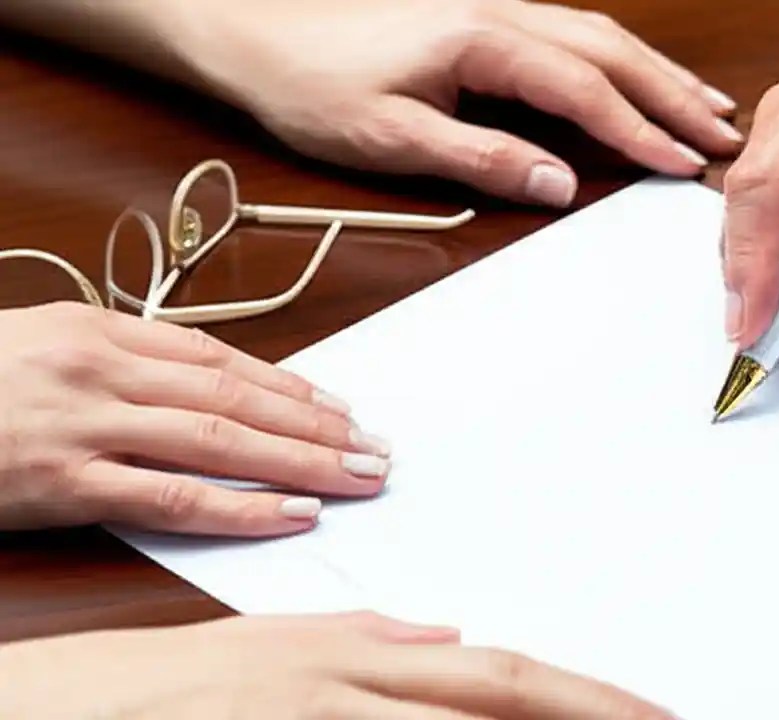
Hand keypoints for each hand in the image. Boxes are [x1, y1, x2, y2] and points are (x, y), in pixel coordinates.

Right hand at [0, 302, 391, 536]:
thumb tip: (210, 384)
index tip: (339, 409)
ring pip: (219, 441)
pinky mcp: (64, 483)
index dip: (289, 385)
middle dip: (316, 425)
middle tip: (374, 448)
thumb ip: (125, 361)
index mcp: (98, 328)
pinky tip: (291, 512)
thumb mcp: (46, 345)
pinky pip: (171, 497)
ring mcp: (84, 424)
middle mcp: (101, 368)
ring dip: (299, 460)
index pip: (219, 358)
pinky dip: (239, 507)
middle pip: (235, 397)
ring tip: (356, 476)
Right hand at [0, 611, 673, 719]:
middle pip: (496, 707)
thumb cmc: (160, 690)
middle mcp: (346, 696)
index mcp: (353, 658)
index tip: (648, 710)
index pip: (498, 673)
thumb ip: (362, 646)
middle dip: (591, 717)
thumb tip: (442, 640)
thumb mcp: (270, 651)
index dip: (584, 692)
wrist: (60, 713)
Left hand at [180, 0, 742, 205]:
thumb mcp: (389, 135)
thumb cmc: (310, 79)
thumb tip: (558, 182)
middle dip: (671, 94)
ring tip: (703, 107)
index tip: (684, 163)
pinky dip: (617, 60)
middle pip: (608, 50)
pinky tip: (634, 78)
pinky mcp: (483, 19)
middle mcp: (499, 14)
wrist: (251, 29)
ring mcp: (495, 10)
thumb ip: (480, 157)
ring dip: (654, 71)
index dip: (639, 129)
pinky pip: (572, 34)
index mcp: (481, 39)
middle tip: (724, 134)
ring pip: (597, 34)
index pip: (583, 88)